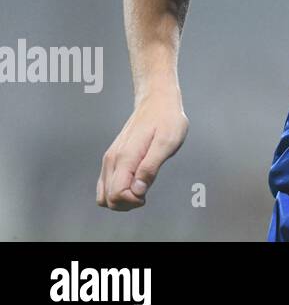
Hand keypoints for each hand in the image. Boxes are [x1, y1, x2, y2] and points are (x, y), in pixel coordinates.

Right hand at [96, 89, 188, 210]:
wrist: (157, 101)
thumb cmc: (166, 120)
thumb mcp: (167, 142)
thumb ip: (151, 167)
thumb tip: (138, 190)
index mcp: (124, 158)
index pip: (116, 194)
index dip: (132, 201)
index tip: (147, 194)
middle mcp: (112, 160)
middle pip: (108, 199)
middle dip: (126, 203)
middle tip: (146, 193)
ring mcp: (110, 160)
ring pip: (104, 195)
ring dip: (121, 199)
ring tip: (141, 189)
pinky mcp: (112, 159)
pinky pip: (106, 185)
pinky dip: (118, 191)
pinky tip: (135, 183)